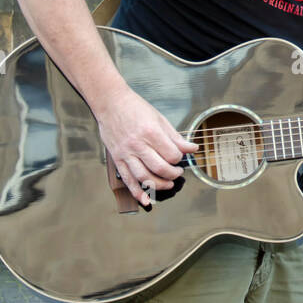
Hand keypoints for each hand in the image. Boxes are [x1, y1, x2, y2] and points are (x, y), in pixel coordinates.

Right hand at [94, 89, 200, 205]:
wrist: (110, 103)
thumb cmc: (135, 108)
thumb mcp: (160, 119)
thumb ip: (175, 137)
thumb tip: (191, 149)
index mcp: (151, 132)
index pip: (171, 154)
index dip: (179, 159)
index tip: (180, 157)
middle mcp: (138, 144)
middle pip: (159, 168)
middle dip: (172, 174)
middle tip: (178, 173)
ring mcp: (126, 153)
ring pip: (144, 177)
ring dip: (158, 185)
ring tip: (167, 184)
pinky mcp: (117, 158)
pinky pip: (127, 179)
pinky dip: (137, 192)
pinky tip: (145, 199)